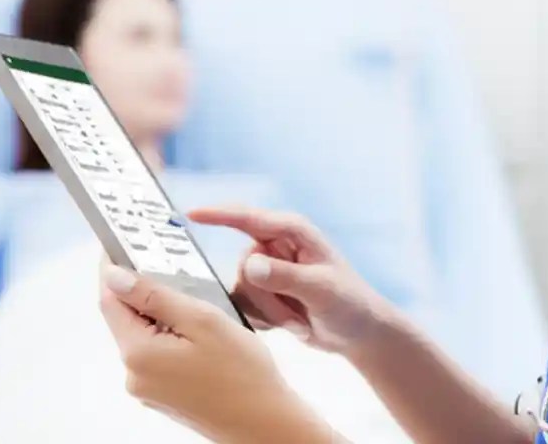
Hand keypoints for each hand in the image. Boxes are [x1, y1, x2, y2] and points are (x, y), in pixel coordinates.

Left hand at [98, 263, 330, 443]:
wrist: (264, 423)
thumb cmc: (242, 372)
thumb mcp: (203, 320)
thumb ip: (155, 296)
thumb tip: (115, 276)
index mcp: (139, 353)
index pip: (110, 300)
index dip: (112, 269)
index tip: (118, 245)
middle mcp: (134, 374)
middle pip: (126, 318)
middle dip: (143, 291)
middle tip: (170, 265)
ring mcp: (147, 388)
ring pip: (144, 336)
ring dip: (162, 314)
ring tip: (198, 302)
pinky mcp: (163, 395)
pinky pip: (158, 354)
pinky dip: (172, 336)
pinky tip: (202, 333)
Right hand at [188, 206, 396, 357]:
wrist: (358, 333)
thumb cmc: (349, 303)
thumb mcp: (320, 289)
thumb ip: (285, 277)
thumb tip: (248, 265)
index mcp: (293, 232)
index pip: (249, 219)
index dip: (218, 215)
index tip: (190, 215)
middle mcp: (276, 247)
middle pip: (243, 268)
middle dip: (268, 299)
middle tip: (297, 316)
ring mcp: (268, 271)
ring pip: (242, 292)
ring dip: (270, 312)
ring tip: (300, 320)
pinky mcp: (263, 294)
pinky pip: (245, 306)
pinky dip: (266, 320)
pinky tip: (290, 324)